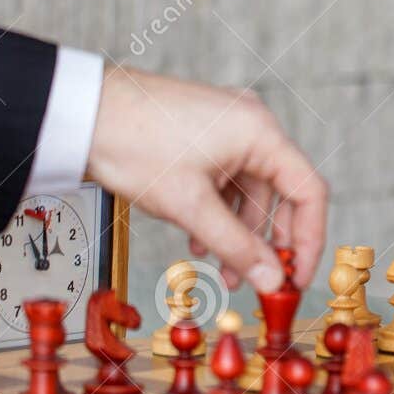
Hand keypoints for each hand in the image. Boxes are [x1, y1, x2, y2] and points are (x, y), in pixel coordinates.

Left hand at [85, 65, 327, 292]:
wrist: (83, 112)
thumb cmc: (135, 145)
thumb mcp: (189, 206)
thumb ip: (236, 246)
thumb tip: (272, 279)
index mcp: (261, 133)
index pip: (309, 191)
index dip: (309, 240)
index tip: (297, 278)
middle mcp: (253, 123)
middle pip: (283, 191)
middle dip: (271, 240)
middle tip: (260, 281)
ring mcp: (230, 124)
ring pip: (252, 188)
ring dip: (240, 231)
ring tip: (219, 269)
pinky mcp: (208, 130)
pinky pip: (230, 176)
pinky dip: (221, 209)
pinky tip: (198, 237)